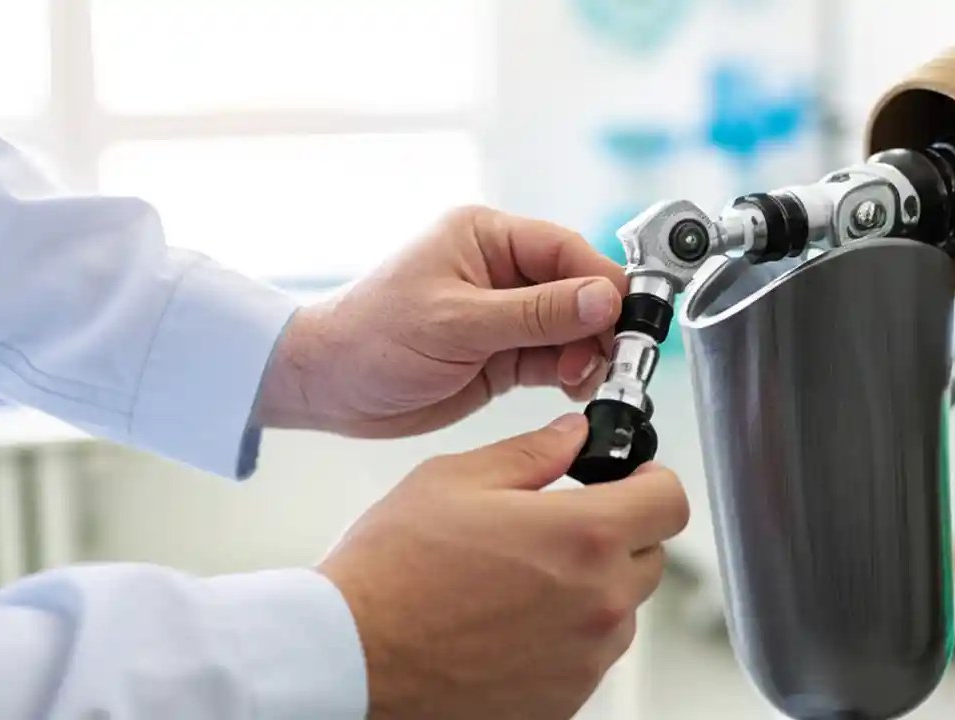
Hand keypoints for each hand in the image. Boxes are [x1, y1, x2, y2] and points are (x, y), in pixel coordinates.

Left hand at [258, 206, 626, 437]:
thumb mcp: (458, 323)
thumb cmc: (371, 338)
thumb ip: (535, 313)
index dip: (601, 284)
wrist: (328, 387)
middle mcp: (499, 270)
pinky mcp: (502, 354)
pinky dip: (570, 374)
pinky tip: (574, 388)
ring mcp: (503, 314)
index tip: (626, 318)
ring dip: (586, 354)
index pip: (565, 250)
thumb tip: (602, 298)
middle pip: (576, 290)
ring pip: (571, 328)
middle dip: (598, 325)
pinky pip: (553, 358)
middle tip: (609, 360)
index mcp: (486, 238)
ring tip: (582, 381)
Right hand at [318, 414, 689, 719]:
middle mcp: (598, 603)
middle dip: (616, 533)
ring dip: (591, 587)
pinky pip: (589, 655)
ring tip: (520, 580)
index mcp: (583, 536)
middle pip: (650, 555)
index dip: (651, 482)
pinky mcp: (564, 700)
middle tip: (556, 527)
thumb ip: (531, 452)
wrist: (351, 658)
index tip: (629, 481)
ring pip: (620, 608)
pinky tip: (510, 621)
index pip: (671, 501)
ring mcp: (585, 659)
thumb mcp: (455, 480)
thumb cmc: (392, 572)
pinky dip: (566, 635)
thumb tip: (573, 436)